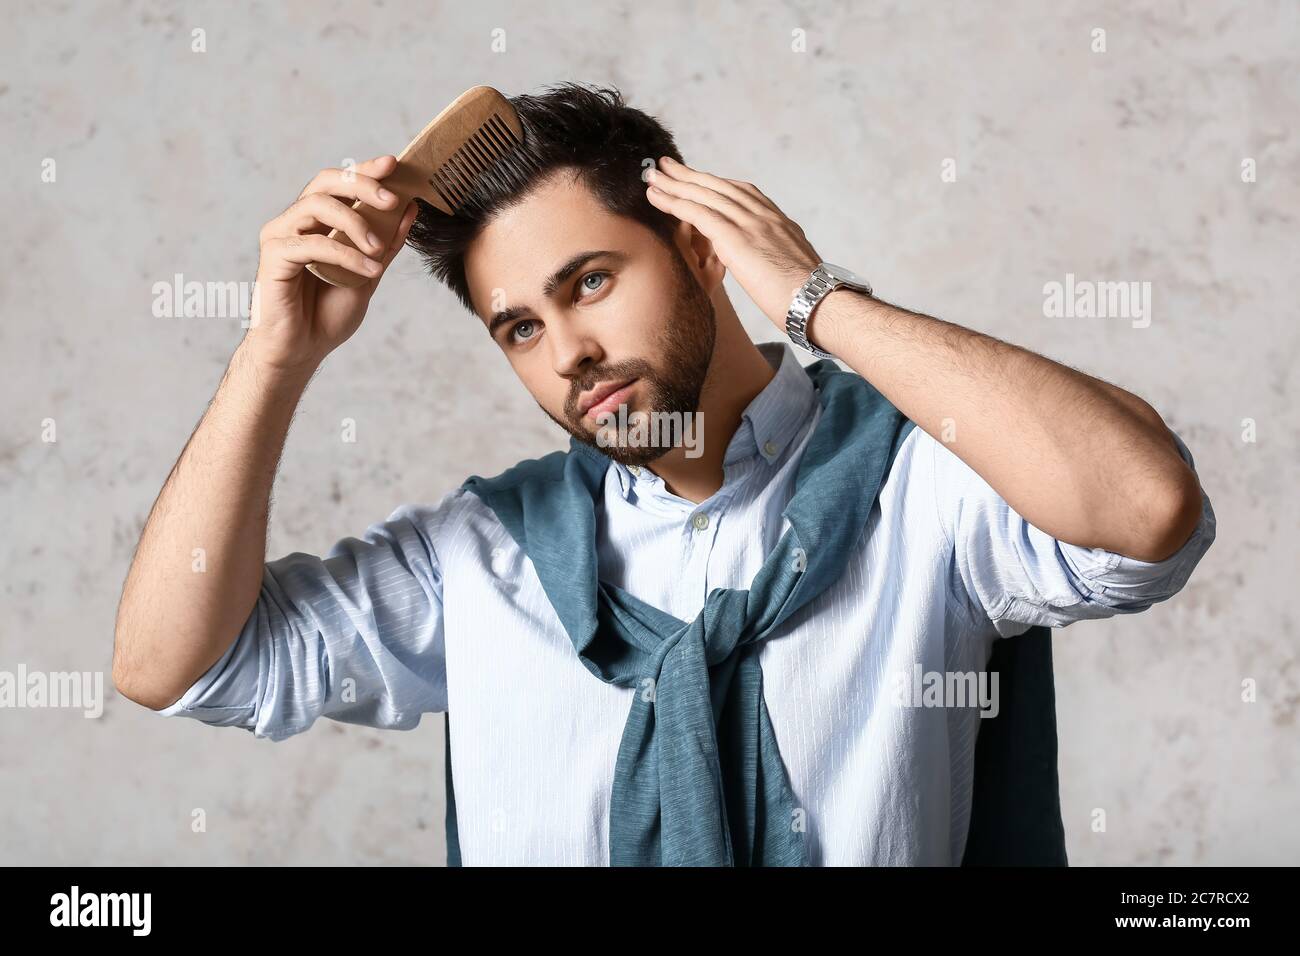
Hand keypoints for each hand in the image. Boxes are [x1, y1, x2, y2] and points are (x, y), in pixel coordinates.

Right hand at [243, 155, 418, 374]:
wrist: (302, 350)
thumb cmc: (327, 315)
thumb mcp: (368, 273)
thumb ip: (386, 243)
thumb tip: (410, 209)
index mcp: (318, 223)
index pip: (340, 184)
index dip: (365, 170)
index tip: (394, 164)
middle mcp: (296, 222)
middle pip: (325, 182)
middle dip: (361, 184)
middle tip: (391, 199)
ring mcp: (281, 236)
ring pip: (316, 205)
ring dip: (354, 222)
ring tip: (377, 249)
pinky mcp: (273, 256)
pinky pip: (312, 243)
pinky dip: (346, 254)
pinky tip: (368, 270)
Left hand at [644, 156, 821, 330]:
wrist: (819, 302)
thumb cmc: (808, 297)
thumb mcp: (791, 267)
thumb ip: (774, 256)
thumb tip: (766, 262)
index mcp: (778, 221)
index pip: (741, 192)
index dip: (714, 183)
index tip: (697, 178)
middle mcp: (764, 215)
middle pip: (719, 186)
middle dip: (689, 175)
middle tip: (665, 166)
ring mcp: (751, 224)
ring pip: (705, 195)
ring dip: (675, 184)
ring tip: (652, 177)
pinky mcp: (737, 238)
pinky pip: (699, 213)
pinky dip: (675, 203)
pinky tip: (658, 197)